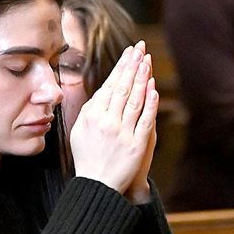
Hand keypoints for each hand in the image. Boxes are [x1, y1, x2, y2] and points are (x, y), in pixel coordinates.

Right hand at [68, 42, 158, 195]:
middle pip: (122, 88)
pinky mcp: (136, 144)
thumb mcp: (79, 131)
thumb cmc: (87, 156)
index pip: (109, 86)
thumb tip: (102, 91)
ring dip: (142, 79)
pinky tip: (153, 89)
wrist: (97, 184)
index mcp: (91, 116)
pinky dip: (150, 104)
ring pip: (134, 100)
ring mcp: (122, 132)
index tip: (129, 53)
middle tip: (140, 49)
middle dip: (132, 66)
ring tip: (147, 62)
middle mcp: (106, 121)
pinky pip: (145, 120)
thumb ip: (90, 110)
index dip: (120, 68)